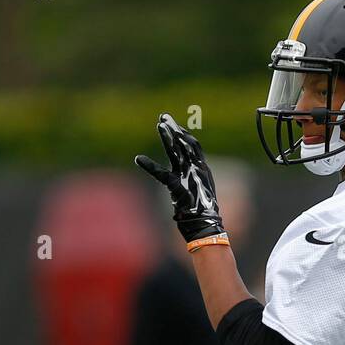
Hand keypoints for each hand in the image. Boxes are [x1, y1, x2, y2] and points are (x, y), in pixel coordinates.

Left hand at [135, 113, 224, 243]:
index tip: (172, 125)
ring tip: (160, 125)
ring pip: (178, 152)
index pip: (192, 147)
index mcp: (201, 170)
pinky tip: (139, 159)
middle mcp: (196, 171)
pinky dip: (150, 167)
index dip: (182, 134)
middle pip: (185, 144)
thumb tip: (182, 175)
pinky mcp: (179, 188)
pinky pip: (162, 175)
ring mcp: (189, 178)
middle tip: (164, 117)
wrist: (205, 227)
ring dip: (168, 138)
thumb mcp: (196, 191)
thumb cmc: (200, 212)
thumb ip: (189, 179)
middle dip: (174, 129)